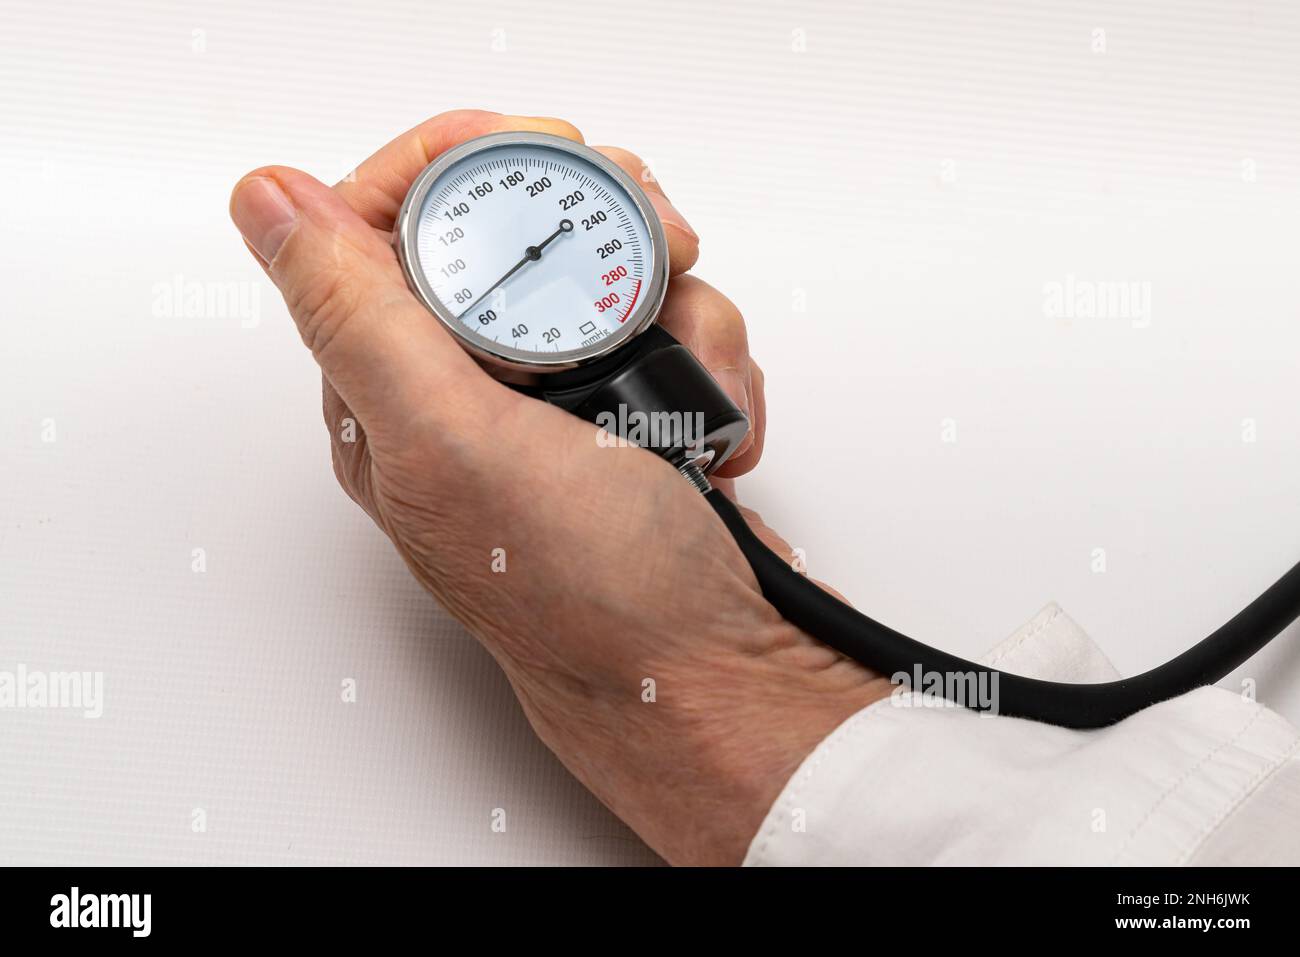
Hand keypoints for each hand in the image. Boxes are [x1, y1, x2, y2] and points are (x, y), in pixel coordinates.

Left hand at [230, 110, 891, 863]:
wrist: (713, 670)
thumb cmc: (590, 592)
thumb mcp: (457, 443)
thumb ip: (357, 317)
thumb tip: (266, 202)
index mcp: (390, 394)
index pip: (384, 223)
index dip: (457, 165)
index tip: (544, 155)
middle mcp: (464, 396)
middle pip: (508, 232)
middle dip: (598, 224)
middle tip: (656, 251)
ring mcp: (553, 406)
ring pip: (603, 272)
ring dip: (676, 306)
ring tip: (693, 377)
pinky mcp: (630, 417)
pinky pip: (669, 329)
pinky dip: (709, 356)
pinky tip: (710, 420)